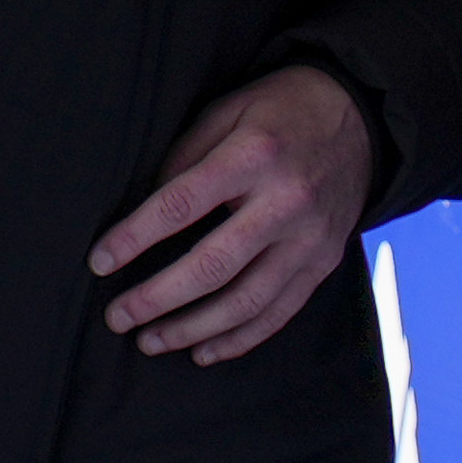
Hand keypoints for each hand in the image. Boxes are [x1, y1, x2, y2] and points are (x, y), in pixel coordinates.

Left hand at [95, 63, 382, 361]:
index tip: (100, 262)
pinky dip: (239, 339)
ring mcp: (310, 239)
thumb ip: (185, 157)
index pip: (181, 205)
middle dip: (157, 298)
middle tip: (117, 316)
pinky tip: (203, 352)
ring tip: (150, 341)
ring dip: (192, 329)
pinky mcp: (324, 262)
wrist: (361, 119)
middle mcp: (286, 201)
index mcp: (254, 156)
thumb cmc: (280, 111)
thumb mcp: (227, 111)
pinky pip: (279, 312)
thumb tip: (143, 211)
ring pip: (245, 301)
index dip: (135, 238)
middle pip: (212, 265)